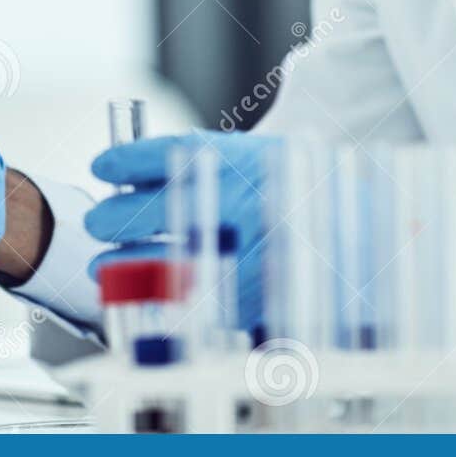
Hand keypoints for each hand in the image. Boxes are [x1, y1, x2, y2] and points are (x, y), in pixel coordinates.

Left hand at [85, 130, 278, 332]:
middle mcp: (236, 205)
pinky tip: (139, 292)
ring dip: (122, 265)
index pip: (164, 154)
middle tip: (98, 221)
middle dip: (112, 218)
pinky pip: (185, 301)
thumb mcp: (260, 158)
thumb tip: (131, 171)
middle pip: (150, 211)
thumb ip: (202, 160)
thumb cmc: (297, 197)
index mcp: (239, 163)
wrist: (356, 243)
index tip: (102, 166)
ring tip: (103, 265)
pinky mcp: (243, 302)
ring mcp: (239, 255)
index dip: (125, 161)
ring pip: (158, 263)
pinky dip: (156, 297)